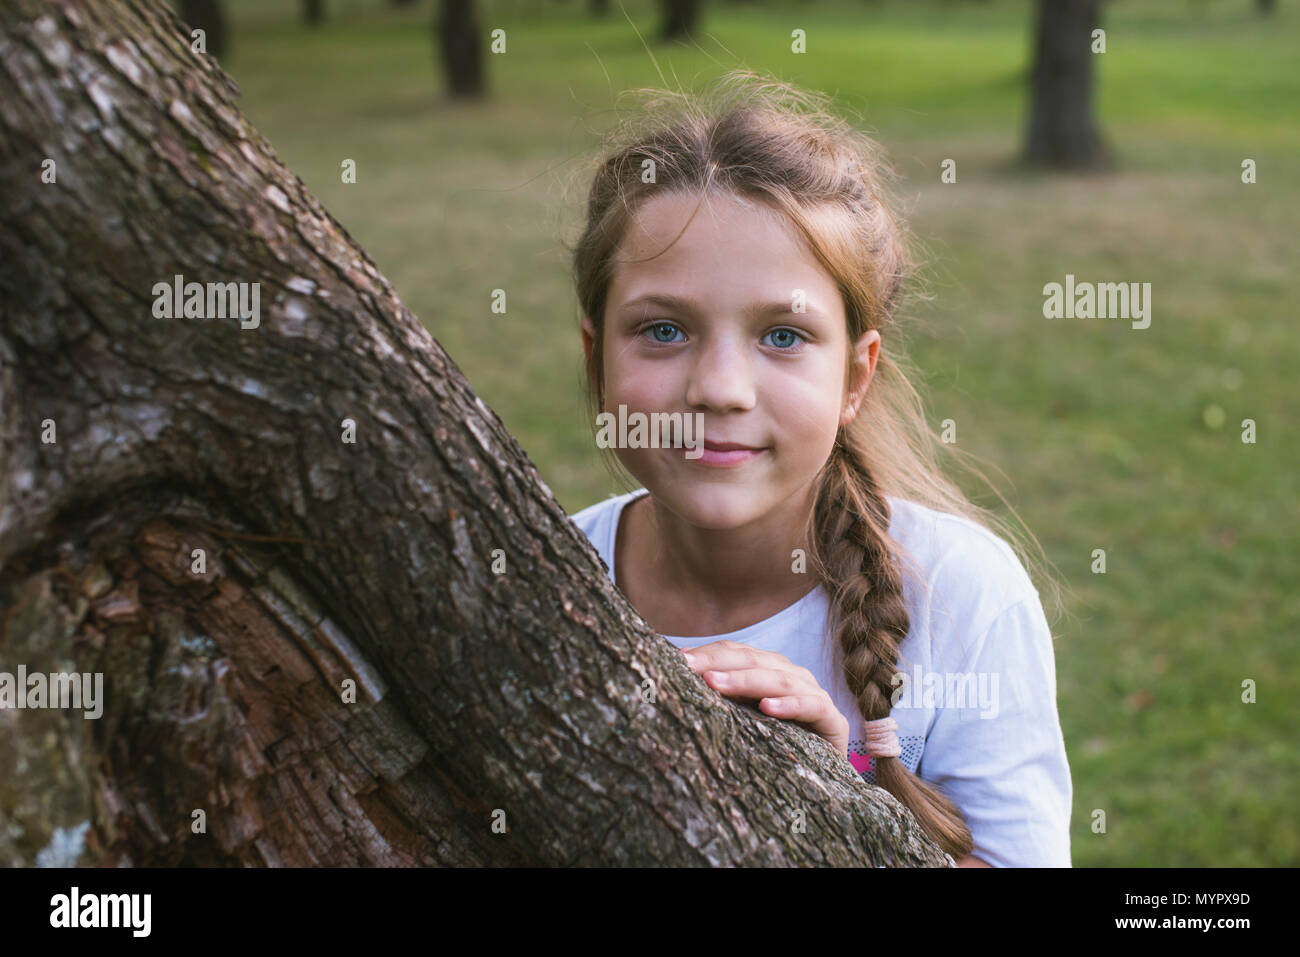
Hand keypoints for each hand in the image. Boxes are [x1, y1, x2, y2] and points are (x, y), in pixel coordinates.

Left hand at [681, 640, 850, 756]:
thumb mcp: (741, 716)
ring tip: (717, 683)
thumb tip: (681, 663)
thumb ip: (720, 691)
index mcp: (769, 668)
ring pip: (779, 679)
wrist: (822, 779)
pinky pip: (812, 706)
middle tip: (690, 668)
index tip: (678, 661)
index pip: (737, 652)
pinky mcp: (833, 720)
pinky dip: (790, 704)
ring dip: (746, 680)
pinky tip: (767, 707)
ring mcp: (814, 694)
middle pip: (754, 660)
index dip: (709, 654)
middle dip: (720, 663)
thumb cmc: (773, 743)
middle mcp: (792, 675)